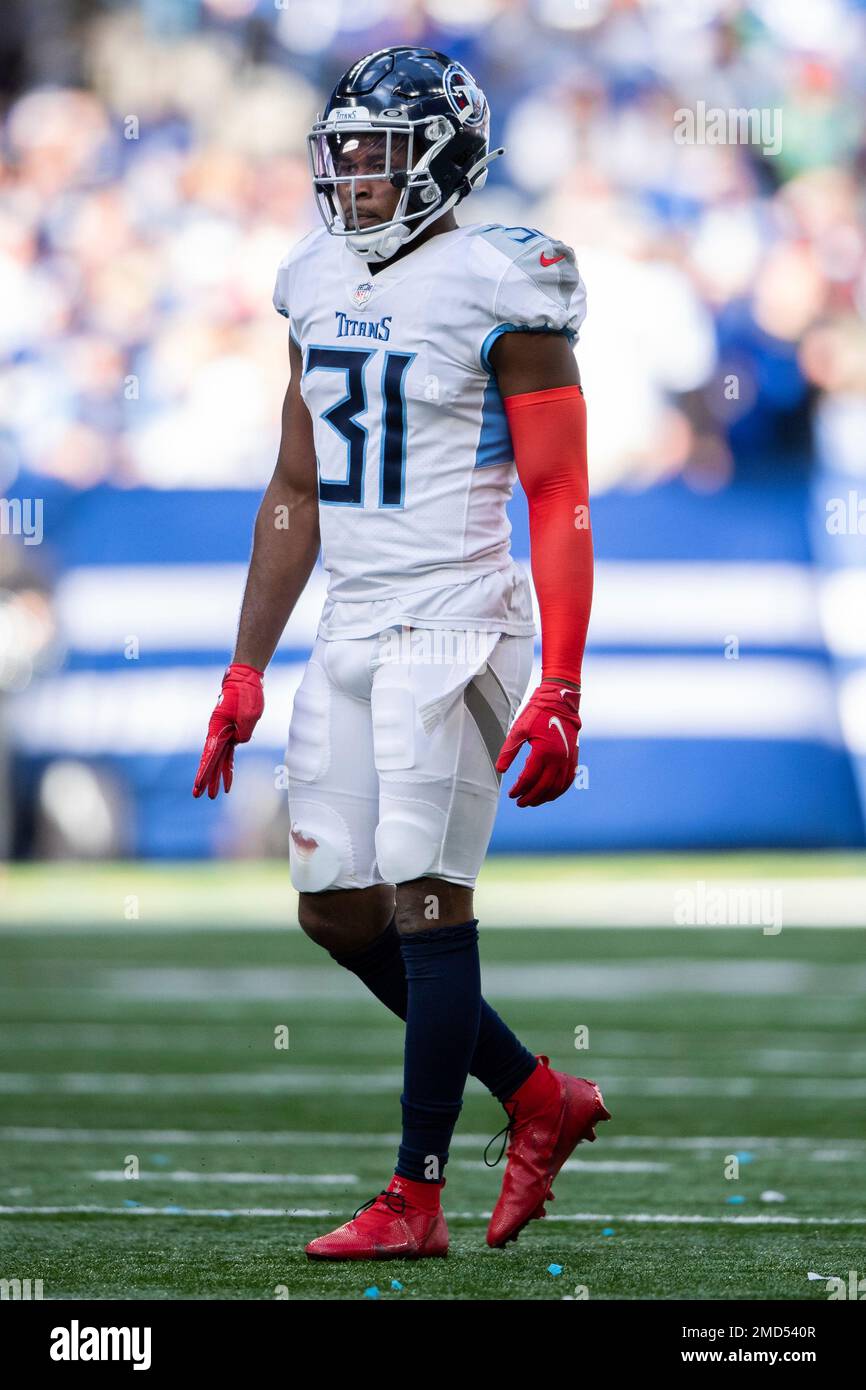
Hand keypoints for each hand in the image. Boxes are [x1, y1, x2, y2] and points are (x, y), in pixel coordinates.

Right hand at [193, 663, 264, 798]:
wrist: (244, 679)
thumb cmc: (245, 694)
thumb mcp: (249, 715)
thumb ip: (244, 733)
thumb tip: (238, 741)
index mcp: (218, 729)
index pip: (210, 755)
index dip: (204, 771)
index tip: (198, 785)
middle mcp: (218, 733)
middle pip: (211, 761)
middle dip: (205, 779)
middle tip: (198, 795)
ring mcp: (224, 733)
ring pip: (219, 760)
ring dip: (216, 777)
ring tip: (214, 794)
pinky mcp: (232, 733)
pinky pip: (228, 754)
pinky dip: (227, 766)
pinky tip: (226, 779)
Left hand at [495, 682, 580, 806]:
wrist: (560, 702)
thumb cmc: (537, 714)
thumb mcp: (519, 730)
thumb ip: (508, 752)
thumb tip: (500, 770)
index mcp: (543, 752)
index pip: (529, 778)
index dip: (519, 788)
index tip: (511, 794)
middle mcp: (558, 759)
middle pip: (543, 787)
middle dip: (530, 797)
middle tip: (519, 802)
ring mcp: (568, 760)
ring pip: (557, 788)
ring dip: (544, 798)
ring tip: (532, 801)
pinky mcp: (573, 759)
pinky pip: (567, 781)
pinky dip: (558, 791)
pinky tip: (549, 794)